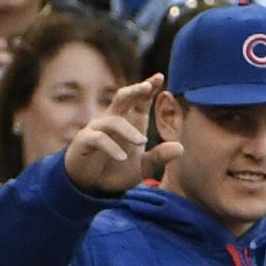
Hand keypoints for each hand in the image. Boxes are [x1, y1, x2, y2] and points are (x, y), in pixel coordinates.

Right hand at [63, 73, 178, 192]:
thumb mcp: (143, 167)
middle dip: (135, 90)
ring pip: (113, 121)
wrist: (91, 187)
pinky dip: (112, 147)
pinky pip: (99, 139)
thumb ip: (159, 157)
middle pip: (122, 98)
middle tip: (147, 86)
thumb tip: (180, 148)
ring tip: (142, 142)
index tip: (159, 77)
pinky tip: (122, 157)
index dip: (148, 88)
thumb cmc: (116, 171)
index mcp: (130, 122)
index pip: (139, 100)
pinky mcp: (84, 141)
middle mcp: (113, 121)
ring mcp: (97, 129)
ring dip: (128, 131)